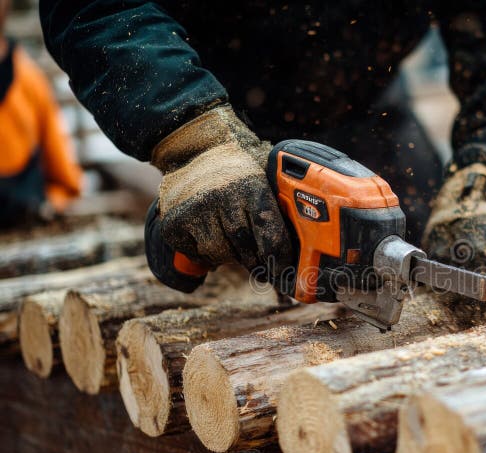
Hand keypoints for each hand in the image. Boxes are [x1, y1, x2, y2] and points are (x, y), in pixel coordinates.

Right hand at [151, 105, 292, 280]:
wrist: (196, 147)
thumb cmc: (240, 168)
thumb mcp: (264, 178)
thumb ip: (280, 207)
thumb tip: (310, 243)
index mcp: (253, 188)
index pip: (270, 237)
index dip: (279, 259)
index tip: (284, 270)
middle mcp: (223, 199)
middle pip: (246, 250)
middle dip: (257, 261)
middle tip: (263, 267)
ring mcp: (196, 211)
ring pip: (220, 255)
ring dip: (230, 255)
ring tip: (233, 241)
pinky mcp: (174, 224)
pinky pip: (197, 255)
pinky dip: (206, 252)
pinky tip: (210, 234)